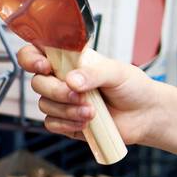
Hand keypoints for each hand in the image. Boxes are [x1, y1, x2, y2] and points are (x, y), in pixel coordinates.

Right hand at [17, 44, 161, 146]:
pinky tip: (86, 123)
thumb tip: (71, 81)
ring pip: (44, 105)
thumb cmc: (132, 86)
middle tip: (80, 96)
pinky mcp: (66, 122)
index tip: (45, 67)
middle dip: (56, 91)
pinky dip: (66, 124)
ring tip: (92, 112)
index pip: (36, 53)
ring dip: (67, 110)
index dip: (31, 58)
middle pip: (37, 83)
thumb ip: (94, 73)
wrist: (145, 115)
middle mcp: (62, 79)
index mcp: (70, 59)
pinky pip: (51, 124)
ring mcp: (63, 101)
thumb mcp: (117, 72)